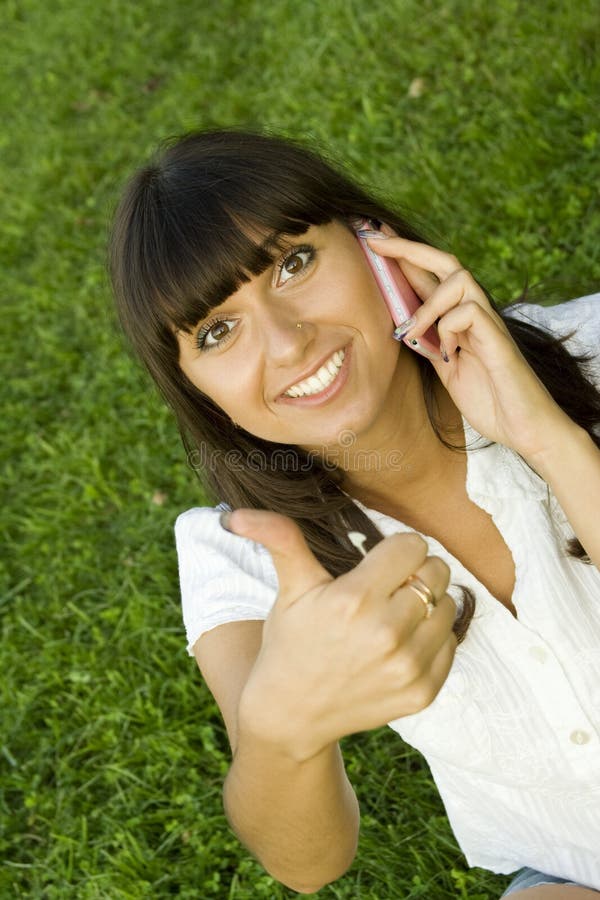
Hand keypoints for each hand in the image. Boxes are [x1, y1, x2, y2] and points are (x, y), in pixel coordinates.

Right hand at [226, 509, 457, 760]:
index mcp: (354, 599)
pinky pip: (451, 643)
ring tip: (395, 613)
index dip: (395, 548)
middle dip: (415, 571)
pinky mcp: (423, 692)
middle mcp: (386, 633)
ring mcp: (408, 666)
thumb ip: (279, 540)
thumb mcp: (290, 589)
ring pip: (448, 604)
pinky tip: (401, 642)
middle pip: (436, 571)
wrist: (291, 716)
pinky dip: (432, 638)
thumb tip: (236, 514)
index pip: (412, 546)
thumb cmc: (290, 643)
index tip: (379, 560)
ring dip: (427, 603)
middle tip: (389, 586)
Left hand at [368, 234, 574, 459]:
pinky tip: (448, 354)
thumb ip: (428, 343)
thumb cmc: (488, 398)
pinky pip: (469, 311)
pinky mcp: (498, 339)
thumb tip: (402, 321)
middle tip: (375, 241)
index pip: (431, 276)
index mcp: (458, 319)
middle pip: (445, 261)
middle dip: (408, 248)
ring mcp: (488, 323)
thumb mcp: (445, 368)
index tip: (372, 239)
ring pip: (459, 279)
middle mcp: (474, 313)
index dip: (403, 256)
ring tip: (412, 332)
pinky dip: (448, 329)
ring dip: (428, 302)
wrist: (520, 426)